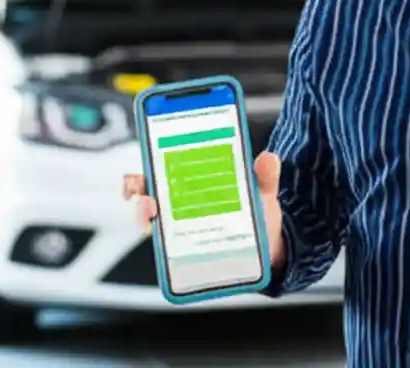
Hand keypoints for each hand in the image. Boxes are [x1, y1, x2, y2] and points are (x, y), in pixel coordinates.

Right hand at [122, 151, 286, 270]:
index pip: (162, 171)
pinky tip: (169, 251)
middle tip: (147, 200)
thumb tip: (268, 159)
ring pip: (154, 222)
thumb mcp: (263, 192)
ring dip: (146, 220)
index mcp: (195, 181)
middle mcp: (182, 203)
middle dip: (140, 195)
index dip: (144, 170)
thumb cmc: (258, 212)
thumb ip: (265, 176)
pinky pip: (170, 250)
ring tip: (151, 223)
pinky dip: (164, 251)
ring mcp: (184, 227)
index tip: (138, 175)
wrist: (271, 245)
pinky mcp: (190, 250)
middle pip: (150, 195)